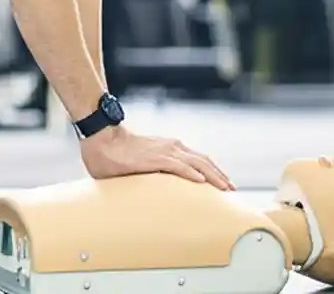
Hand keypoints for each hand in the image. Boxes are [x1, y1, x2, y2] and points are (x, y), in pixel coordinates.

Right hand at [79, 125, 234, 189]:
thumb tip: (152, 193)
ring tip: (225, 188)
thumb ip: (151, 176)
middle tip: (231, 189)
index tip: (222, 184)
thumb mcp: (141, 164)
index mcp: (169, 148)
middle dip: (219, 175)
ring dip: (213, 175)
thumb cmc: (116, 153)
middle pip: (203, 161)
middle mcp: (172, 147)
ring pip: (196, 163)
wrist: (102, 139)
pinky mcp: (154, 158)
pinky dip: (191, 173)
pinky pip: (178, 166)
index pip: (198, 159)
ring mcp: (164, 152)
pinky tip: (201, 181)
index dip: (212, 171)